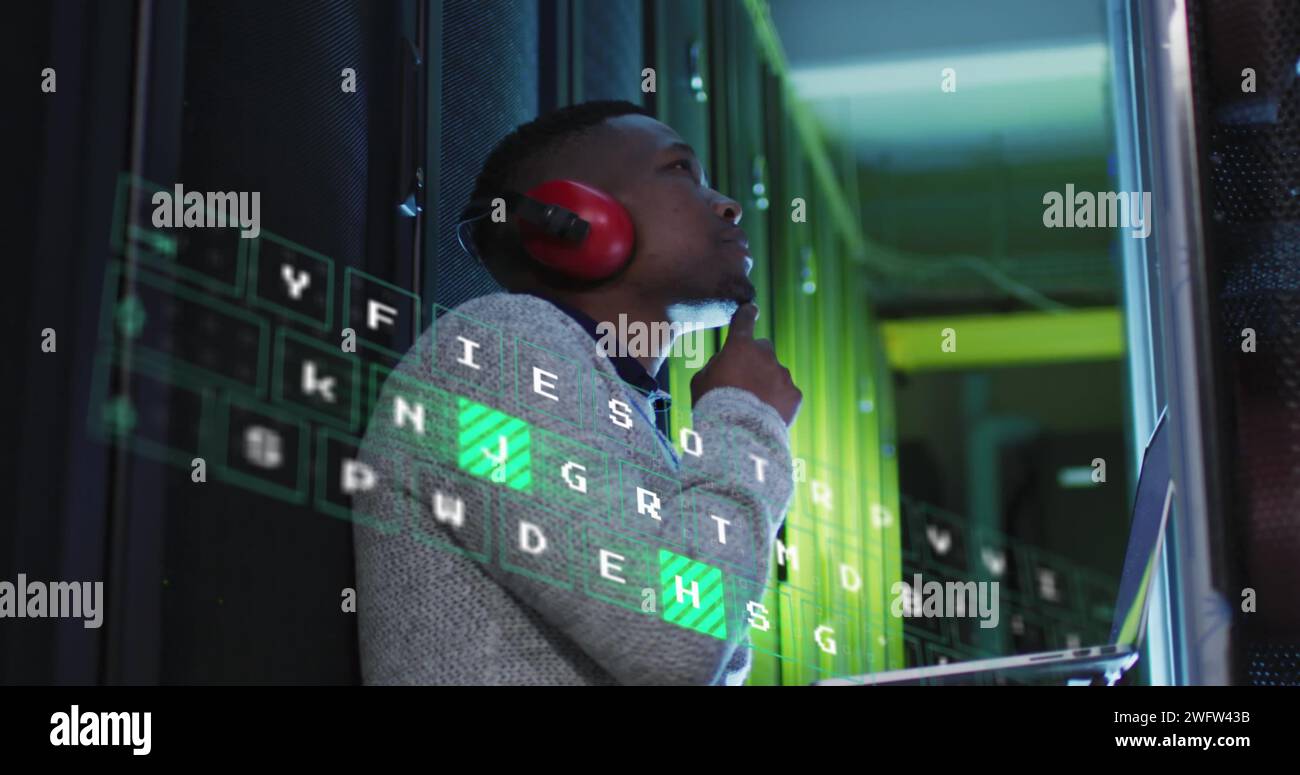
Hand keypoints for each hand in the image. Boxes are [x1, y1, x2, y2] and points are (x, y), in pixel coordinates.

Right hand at [690, 303, 801, 426]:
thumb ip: (715, 364)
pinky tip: (764, 415)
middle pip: (763, 348)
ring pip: (775, 373)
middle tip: (743, 381)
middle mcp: (765, 354)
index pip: (744, 320)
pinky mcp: (794, 394)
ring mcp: (782, 374)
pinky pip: (786, 393)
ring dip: (766, 383)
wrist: (738, 435)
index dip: (746, 314)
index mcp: (739, 346)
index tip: (751, 310)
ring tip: (751, 407)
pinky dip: (778, 401)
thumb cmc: (713, 406)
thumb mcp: (701, 380)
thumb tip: (725, 362)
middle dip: (756, 359)